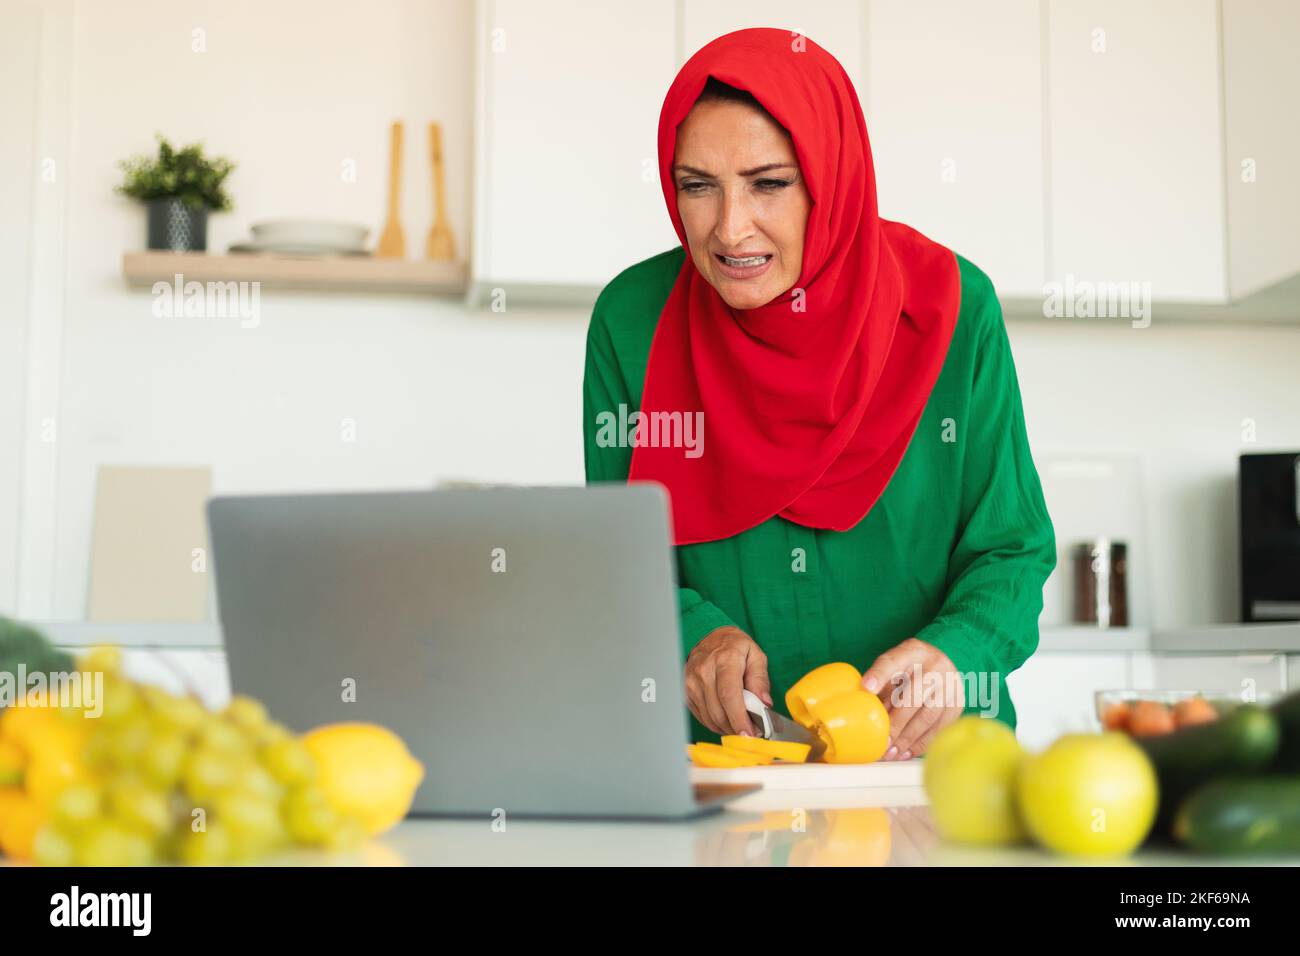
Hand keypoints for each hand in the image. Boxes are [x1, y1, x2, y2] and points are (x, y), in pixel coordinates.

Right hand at [684, 626, 771, 735]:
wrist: (710, 636)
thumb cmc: (735, 647)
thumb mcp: (756, 656)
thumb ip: (761, 679)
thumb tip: (764, 704)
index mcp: (725, 660)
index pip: (729, 695)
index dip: (739, 718)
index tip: (749, 734)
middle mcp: (704, 671)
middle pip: (718, 711)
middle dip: (735, 728)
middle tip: (750, 733)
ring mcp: (692, 682)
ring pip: (709, 717)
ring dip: (726, 728)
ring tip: (740, 726)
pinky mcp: (687, 691)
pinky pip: (701, 716)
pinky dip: (715, 723)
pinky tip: (727, 720)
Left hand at [861, 637, 964, 759]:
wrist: (947, 660)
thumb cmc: (912, 668)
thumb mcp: (896, 665)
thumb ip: (882, 684)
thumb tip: (863, 711)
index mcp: (912, 652)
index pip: (892, 662)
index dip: (879, 675)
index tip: (866, 687)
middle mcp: (934, 666)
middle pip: (912, 696)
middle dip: (895, 723)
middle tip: (881, 741)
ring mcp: (949, 685)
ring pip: (928, 716)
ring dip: (907, 738)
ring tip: (891, 753)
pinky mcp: (957, 704)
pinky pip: (940, 727)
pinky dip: (922, 743)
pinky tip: (907, 752)